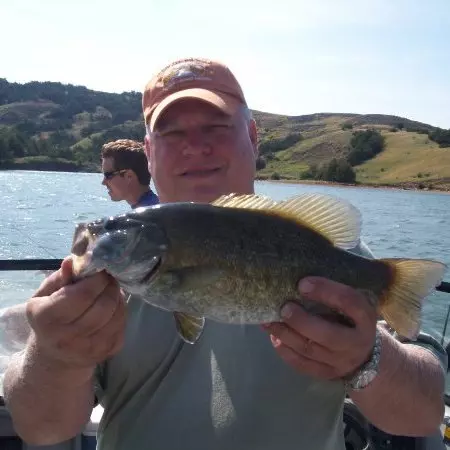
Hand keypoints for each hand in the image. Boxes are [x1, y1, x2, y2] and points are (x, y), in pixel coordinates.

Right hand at [26, 257, 125, 369]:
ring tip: (110, 289)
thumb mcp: (44, 296)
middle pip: (104, 305)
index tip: (100, 269)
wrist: (56, 357)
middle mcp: (68, 338)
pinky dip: (121, 310)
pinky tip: (112, 305)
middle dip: (110, 285)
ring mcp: (90, 348)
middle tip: (109, 277)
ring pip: (117, 314)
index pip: (82, 294)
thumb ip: (59, 278)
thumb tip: (74, 260)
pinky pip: (123, 324)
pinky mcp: (108, 352)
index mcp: (47, 319)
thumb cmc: (48, 319)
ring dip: (118, 296)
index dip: (97, 278)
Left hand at [263, 277, 377, 380]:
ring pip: (309, 350)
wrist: (365, 354)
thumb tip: (299, 278)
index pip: (349, 302)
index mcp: (365, 318)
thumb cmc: (351, 318)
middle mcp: (356, 343)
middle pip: (327, 335)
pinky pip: (303, 365)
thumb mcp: (352, 303)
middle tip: (283, 308)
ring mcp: (341, 362)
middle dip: (301, 321)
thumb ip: (333, 292)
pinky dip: (285, 351)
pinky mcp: (327, 374)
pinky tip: (274, 337)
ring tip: (268, 321)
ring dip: (285, 334)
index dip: (326, 291)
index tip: (302, 283)